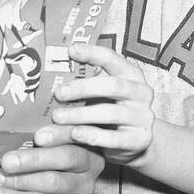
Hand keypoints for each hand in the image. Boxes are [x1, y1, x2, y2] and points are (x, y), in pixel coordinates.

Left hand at [0, 127, 103, 193]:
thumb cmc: (47, 163)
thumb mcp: (49, 145)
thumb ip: (42, 139)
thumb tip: (25, 134)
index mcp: (85, 154)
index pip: (75, 143)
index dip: (58, 137)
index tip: (38, 136)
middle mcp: (85, 178)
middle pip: (60, 170)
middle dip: (31, 163)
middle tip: (7, 162)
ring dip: (17, 188)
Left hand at [49, 44, 154, 165]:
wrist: (134, 142)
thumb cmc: (110, 112)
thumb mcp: (100, 95)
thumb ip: (84, 86)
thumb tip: (51, 80)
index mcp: (131, 75)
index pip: (113, 59)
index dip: (92, 53)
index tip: (71, 50)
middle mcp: (141, 93)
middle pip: (113, 85)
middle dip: (83, 88)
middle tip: (59, 93)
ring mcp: (143, 117)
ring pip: (111, 113)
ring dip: (81, 115)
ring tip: (57, 117)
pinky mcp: (140, 140)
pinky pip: (114, 138)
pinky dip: (93, 135)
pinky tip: (75, 134)